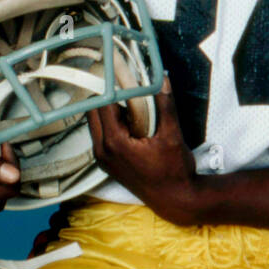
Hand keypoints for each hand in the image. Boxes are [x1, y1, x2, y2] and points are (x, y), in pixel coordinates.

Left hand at [87, 76, 197, 223]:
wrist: (176, 200)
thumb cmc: (174, 170)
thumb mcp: (172, 134)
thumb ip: (165, 105)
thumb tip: (162, 79)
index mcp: (114, 143)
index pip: (101, 104)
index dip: (107, 85)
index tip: (112, 69)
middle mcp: (103, 151)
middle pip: (93, 112)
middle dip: (105, 94)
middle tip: (118, 78)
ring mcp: (103, 159)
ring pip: (96, 123)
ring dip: (106, 108)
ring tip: (125, 94)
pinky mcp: (108, 163)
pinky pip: (102, 134)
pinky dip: (110, 121)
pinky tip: (127, 116)